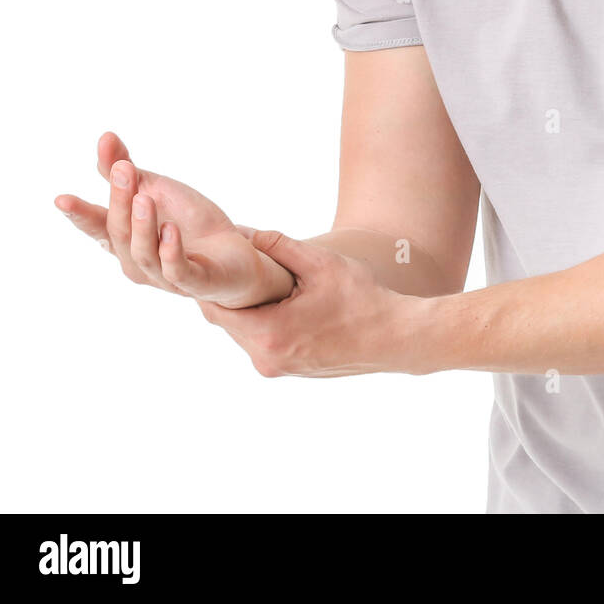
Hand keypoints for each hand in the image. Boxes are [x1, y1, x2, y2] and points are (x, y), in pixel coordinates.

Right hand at [54, 131, 294, 307]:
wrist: (233, 255)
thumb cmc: (187, 222)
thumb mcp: (157, 189)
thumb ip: (126, 170)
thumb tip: (106, 138)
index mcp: (124, 238)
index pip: (97, 226)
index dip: (80, 214)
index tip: (61, 199)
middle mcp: (137, 260)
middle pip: (120, 232)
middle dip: (119, 201)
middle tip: (123, 170)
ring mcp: (163, 274)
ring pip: (144, 253)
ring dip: (142, 225)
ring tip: (144, 198)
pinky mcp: (195, 281)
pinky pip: (177, 271)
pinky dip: (171, 252)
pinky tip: (170, 231)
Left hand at [198, 229, 422, 377]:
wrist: (395, 338)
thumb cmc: (362, 299)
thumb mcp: (321, 263)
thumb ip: (279, 246)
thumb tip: (245, 233)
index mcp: (269, 333)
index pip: (216, 309)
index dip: (208, 284)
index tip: (208, 260)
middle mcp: (266, 359)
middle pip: (227, 322)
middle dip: (226, 293)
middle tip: (228, 263)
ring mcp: (278, 369)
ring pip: (245, 333)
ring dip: (247, 308)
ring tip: (256, 279)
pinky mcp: (291, 371)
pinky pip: (263, 343)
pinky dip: (264, 321)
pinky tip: (279, 300)